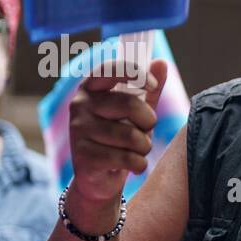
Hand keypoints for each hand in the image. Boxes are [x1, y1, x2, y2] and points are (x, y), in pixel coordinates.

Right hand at [67, 60, 168, 211]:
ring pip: (132, 136)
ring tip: (136, 150)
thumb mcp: (136, 112)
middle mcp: (80, 104)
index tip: (153, 85)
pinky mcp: (83, 157)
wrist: (100, 178)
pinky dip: (139, 165)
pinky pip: (128, 158)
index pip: (111, 69)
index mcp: (91, 88)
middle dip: (149, 121)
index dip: (136, 73)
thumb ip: (148, 89)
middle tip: (145, 131)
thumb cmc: (120, 138)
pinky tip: (131, 166)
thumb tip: (161, 62)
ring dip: (144, 147)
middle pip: (130, 105)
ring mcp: (78, 130)